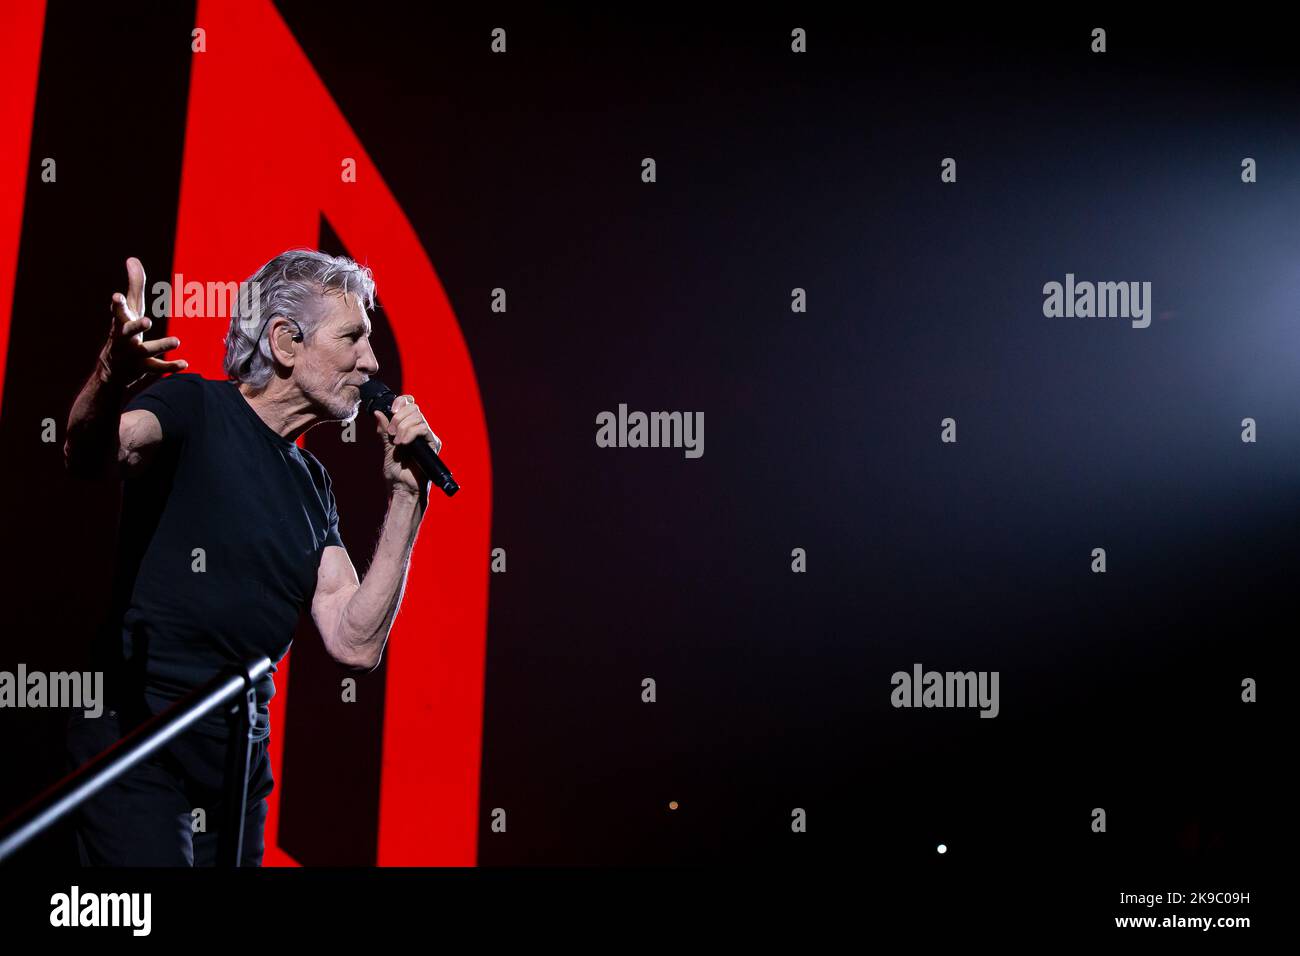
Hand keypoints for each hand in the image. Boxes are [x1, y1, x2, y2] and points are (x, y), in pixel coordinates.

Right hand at [98, 257, 186, 388]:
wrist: (111, 370)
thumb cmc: (124, 331)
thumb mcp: (130, 309)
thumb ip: (134, 286)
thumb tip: (132, 259)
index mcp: (121, 322)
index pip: (118, 311)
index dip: (117, 304)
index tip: (116, 297)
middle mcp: (125, 338)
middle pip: (127, 332)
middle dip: (136, 327)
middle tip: (148, 322)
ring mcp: (133, 355)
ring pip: (146, 350)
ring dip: (161, 345)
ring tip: (176, 341)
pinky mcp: (143, 368)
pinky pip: (156, 368)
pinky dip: (170, 366)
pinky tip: (185, 363)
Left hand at [373, 394, 441, 496]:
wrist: (402, 488)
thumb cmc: (396, 472)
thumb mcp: (386, 446)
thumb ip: (384, 430)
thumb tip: (377, 412)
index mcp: (411, 428)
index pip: (410, 405)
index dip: (401, 402)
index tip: (391, 410)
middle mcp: (422, 430)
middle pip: (414, 408)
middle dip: (399, 417)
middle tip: (391, 432)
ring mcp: (428, 437)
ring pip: (418, 417)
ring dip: (403, 427)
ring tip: (396, 442)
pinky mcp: (432, 444)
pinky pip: (423, 429)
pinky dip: (410, 433)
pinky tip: (403, 444)